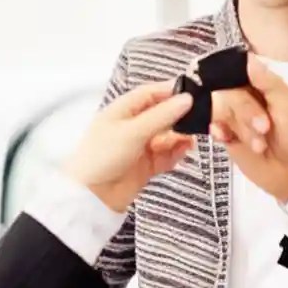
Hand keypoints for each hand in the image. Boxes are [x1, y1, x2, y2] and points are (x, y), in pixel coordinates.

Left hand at [63, 81, 194, 211]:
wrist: (91, 197)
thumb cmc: (101, 158)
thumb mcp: (133, 132)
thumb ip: (162, 116)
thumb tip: (186, 99)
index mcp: (122, 110)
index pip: (150, 93)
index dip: (170, 91)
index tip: (192, 93)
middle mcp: (131, 126)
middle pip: (161, 114)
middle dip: (179, 117)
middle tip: (197, 119)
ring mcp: (139, 146)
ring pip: (167, 136)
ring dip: (179, 137)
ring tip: (189, 139)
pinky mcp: (145, 165)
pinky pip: (167, 155)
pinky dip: (176, 154)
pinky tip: (183, 152)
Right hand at [209, 57, 287, 202]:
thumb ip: (268, 83)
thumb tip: (247, 57)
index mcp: (263, 85)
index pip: (239, 70)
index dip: (233, 75)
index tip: (236, 86)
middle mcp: (247, 97)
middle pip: (228, 92)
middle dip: (245, 112)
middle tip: (264, 129)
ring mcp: (235, 117)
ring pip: (220, 110)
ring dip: (238, 126)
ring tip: (258, 146)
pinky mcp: (228, 136)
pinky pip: (213, 126)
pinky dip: (218, 130)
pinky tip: (225, 138)